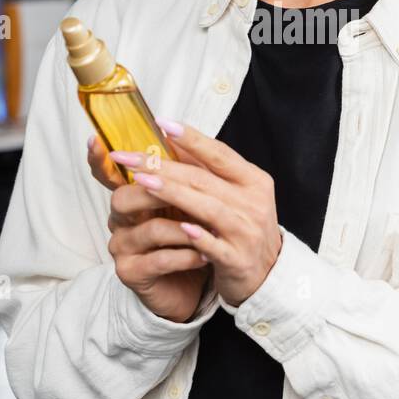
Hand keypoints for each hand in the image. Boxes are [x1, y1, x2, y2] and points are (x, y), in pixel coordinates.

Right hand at [86, 135, 210, 322]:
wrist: (192, 287)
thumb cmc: (189, 238)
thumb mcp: (187, 203)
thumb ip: (181, 175)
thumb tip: (180, 135)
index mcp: (132, 197)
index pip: (109, 174)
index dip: (99, 159)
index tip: (94, 140)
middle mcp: (121, 220)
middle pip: (124, 198)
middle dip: (157, 193)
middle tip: (191, 194)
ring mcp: (123, 248)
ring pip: (148, 229)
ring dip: (182, 229)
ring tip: (209, 230)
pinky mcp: (132, 274)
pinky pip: (158, 260)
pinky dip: (185, 256)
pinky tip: (204, 255)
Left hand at [109, 119, 282, 308]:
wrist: (268, 275)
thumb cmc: (244, 228)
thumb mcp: (236, 194)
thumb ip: (208, 171)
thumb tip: (171, 139)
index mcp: (254, 181)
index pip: (220, 154)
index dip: (191, 138)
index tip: (162, 123)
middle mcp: (254, 203)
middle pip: (204, 179)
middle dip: (164, 166)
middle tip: (131, 157)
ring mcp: (247, 231)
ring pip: (206, 208)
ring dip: (173, 193)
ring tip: (142, 182)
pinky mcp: (237, 259)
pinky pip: (214, 245)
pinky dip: (198, 236)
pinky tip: (180, 227)